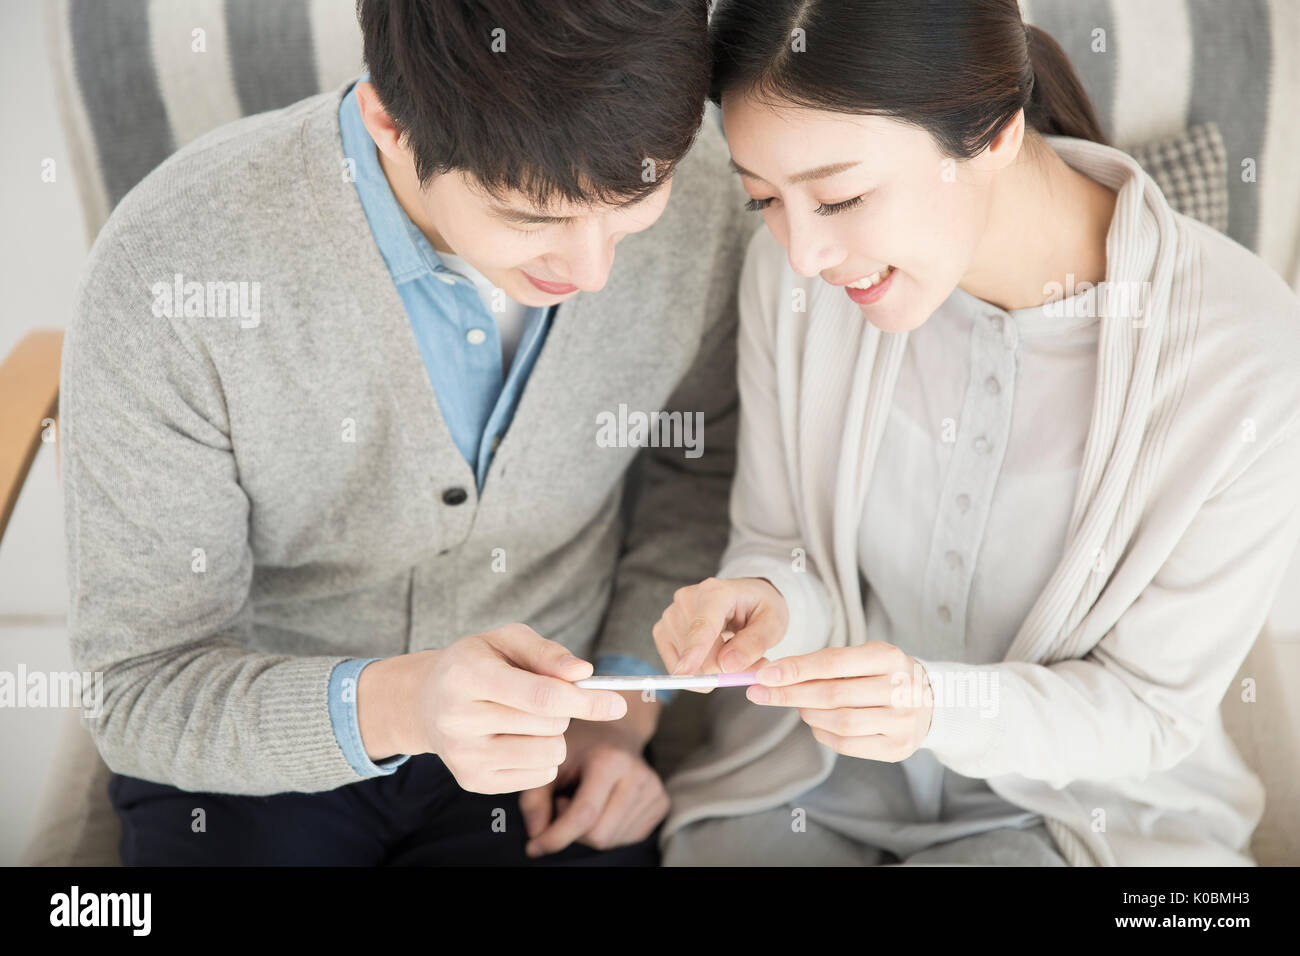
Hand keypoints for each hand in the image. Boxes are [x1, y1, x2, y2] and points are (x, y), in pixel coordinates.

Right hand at [360, 623, 627, 793]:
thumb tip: (584, 673)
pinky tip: (517, 738)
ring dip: (554, 735)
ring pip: (550, 754)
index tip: (618, 703)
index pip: (539, 696)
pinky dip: (542, 757)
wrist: (428, 701)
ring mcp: (464, 756)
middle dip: (563, 709)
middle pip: (550, 725)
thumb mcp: (506, 640)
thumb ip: (547, 653)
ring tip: (527, 718)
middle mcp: (459, 720)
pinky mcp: (473, 782)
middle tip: (539, 695)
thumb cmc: (478, 663)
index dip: (584, 700)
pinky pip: (539, 776)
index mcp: (467, 675)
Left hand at [518, 700, 667, 856]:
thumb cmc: (578, 748)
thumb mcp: (550, 763)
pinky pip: (625, 838)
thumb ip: (534, 797)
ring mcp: (655, 790)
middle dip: (572, 831)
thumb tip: (536, 833)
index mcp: (611, 760)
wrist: (615, 733)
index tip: (533, 847)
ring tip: (585, 800)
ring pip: (611, 841)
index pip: (584, 815)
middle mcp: (639, 776)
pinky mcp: (662, 804)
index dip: (556, 837)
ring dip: (588, 831)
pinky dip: (606, 830)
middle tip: (564, 803)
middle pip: (598, 835)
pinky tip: (603, 806)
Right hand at [652, 576, 788, 679]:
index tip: (684, 673)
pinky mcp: (662, 631)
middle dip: (722, 669)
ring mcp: (671, 615)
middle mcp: (686, 599)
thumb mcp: (773, 623)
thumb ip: (755, 643)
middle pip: (697, 653)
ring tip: (731, 654)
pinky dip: (696, 672)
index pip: (702, 625)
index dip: (693, 651)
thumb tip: (727, 665)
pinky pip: (676, 667)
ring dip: (711, 671)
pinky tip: (712, 657)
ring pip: (686, 664)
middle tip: (749, 663)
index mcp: (716, 592)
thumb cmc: (760, 608)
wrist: (746, 598)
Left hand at [745, 643, 934, 761]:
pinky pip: (848, 744)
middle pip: (833, 694)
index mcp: (889, 657)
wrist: (930, 701)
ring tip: (798, 705)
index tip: (765, 674)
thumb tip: (775, 673)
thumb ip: (826, 664)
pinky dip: (823, 733)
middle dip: (790, 693)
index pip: (834, 662)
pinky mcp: (897, 747)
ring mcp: (902, 721)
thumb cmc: (883, 675)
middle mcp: (900, 689)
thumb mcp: (864, 658)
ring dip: (808, 714)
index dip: (796, 669)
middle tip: (762, 692)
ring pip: (839, 722)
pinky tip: (816, 723)